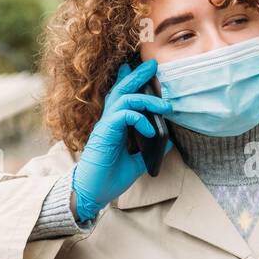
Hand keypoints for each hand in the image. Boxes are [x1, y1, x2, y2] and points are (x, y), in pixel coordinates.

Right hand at [71, 58, 172, 221]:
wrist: (91, 194)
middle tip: (153, 64)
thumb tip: (168, 141)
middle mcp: (108, 121)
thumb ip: (150, 151)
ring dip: (147, 99)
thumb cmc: (108, 179)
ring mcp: (105, 126)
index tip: (146, 69)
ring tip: (166, 107)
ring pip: (124, 98)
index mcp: (114, 125)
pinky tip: (151, 131)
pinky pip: (123, 116)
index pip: (122, 96)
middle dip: (138, 75)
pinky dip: (140, 119)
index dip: (131, 80)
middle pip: (122, 89)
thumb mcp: (136, 164)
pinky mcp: (104, 133)